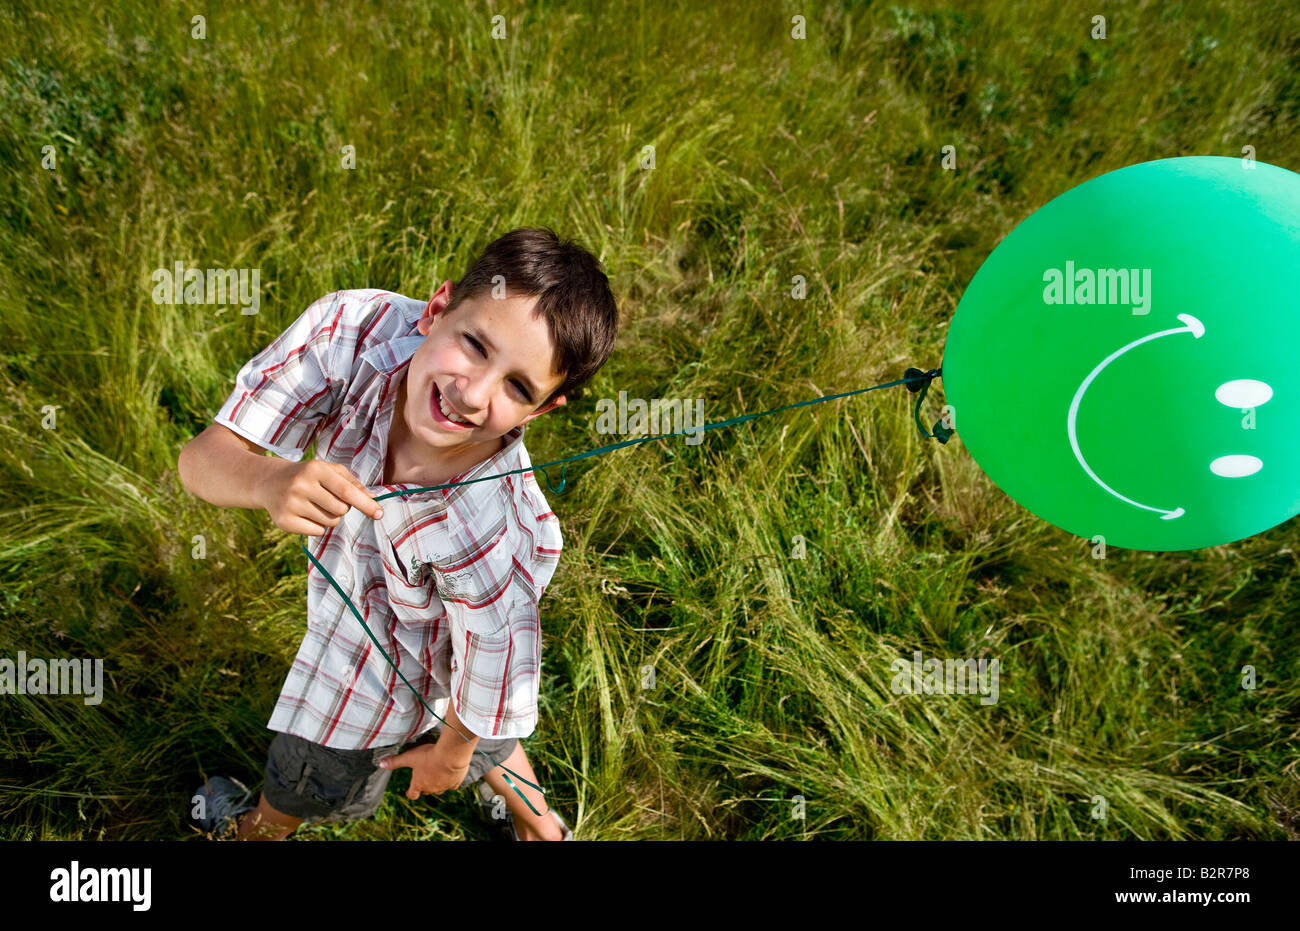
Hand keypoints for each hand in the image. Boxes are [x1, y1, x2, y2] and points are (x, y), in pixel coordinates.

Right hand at [259, 458, 383, 535]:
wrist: (269, 482)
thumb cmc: (308, 476)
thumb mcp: (329, 471)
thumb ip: (352, 483)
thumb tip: (373, 498)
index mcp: (315, 469)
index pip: (346, 491)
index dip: (365, 504)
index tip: (380, 513)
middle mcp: (301, 485)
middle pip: (341, 510)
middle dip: (342, 508)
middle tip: (327, 498)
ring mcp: (290, 504)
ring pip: (330, 522)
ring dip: (329, 517)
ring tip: (315, 504)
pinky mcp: (283, 521)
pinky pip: (317, 532)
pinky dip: (317, 526)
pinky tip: (305, 513)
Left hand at [378, 744, 469, 799]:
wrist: (451, 755)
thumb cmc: (429, 756)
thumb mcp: (409, 757)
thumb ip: (395, 762)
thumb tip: (380, 764)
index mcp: (419, 784)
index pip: (412, 794)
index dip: (410, 792)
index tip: (409, 791)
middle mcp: (431, 788)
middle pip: (425, 791)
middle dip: (423, 786)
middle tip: (423, 778)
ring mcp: (444, 786)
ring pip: (439, 789)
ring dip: (437, 784)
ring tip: (437, 775)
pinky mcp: (456, 782)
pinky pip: (452, 785)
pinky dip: (450, 781)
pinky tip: (451, 774)